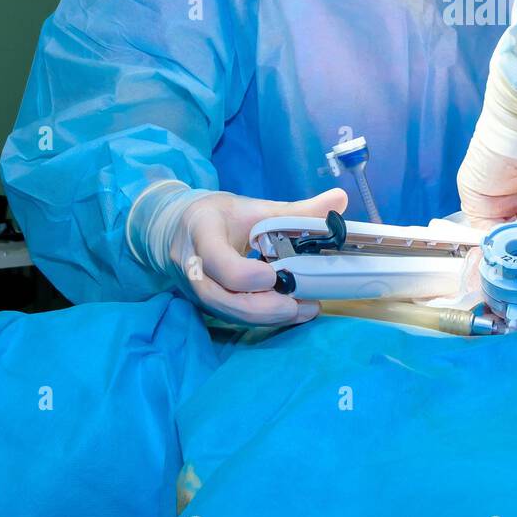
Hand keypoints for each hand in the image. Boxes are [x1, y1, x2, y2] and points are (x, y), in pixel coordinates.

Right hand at [128, 183, 347, 325]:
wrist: (175, 228)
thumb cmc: (218, 215)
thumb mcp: (252, 206)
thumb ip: (296, 209)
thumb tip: (340, 198)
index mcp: (201, 232)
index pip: (216, 261)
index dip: (245, 276)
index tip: (275, 276)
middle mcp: (192, 267)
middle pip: (221, 297)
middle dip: (263, 307)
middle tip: (303, 304)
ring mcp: (195, 290)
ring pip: (226, 312)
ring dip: (267, 316)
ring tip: (306, 310)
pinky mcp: (205, 304)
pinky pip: (231, 316)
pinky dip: (262, 318)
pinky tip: (292, 312)